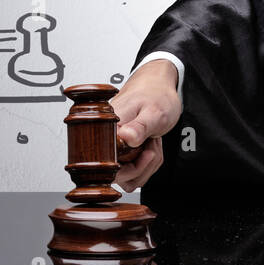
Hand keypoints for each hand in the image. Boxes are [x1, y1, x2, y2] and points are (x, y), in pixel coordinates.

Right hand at [110, 59, 181, 192]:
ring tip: (151, 142)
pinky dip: (146, 164)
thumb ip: (141, 126)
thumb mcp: (154, 111)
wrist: (157, 87)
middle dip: (143, 164)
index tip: (148, 151)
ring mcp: (112, 149)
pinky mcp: (120, 152)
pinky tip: (149, 147)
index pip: (109, 167)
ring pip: (128, 176)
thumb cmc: (155, 95)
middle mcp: (105, 142)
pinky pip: (132, 172)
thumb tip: (126, 137)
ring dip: (146, 164)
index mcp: (107, 131)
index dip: (133, 166)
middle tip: (152, 143)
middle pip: (119, 176)